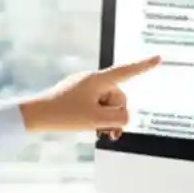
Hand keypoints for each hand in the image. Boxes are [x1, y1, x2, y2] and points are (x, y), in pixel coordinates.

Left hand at [18, 56, 161, 132]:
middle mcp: (92, 80)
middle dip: (116, 114)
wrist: (34, 116)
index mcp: (98, 80)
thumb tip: (125, 116)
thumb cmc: (64, 114)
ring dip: (107, 119)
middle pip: (118, 96)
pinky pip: (96, 105)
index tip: (159, 59)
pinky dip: (98, 118)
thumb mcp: (96, 119)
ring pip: (107, 104)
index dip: (144, 66)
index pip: (127, 71)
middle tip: (107, 131)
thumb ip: (119, 118)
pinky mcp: (77, 96)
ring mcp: (84, 87)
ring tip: (98, 133)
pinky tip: (93, 130)